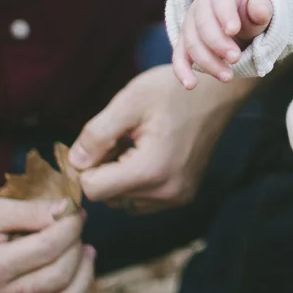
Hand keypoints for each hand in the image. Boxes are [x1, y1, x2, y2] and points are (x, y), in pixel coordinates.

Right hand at [0, 196, 91, 292]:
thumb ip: (29, 210)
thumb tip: (66, 210)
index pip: (48, 247)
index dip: (71, 227)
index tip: (76, 212)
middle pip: (60, 276)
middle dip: (77, 247)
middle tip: (77, 229)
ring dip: (83, 276)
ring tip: (86, 252)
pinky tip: (75, 276)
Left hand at [67, 64, 246, 214]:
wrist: (218, 92)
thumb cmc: (172, 90)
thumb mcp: (129, 102)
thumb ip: (96, 135)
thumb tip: (74, 162)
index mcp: (151, 171)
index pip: (93, 189)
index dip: (89, 163)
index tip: (103, 140)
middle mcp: (166, 192)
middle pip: (107, 197)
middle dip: (106, 169)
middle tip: (124, 137)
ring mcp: (177, 196)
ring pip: (123, 201)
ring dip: (121, 177)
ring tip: (138, 144)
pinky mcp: (183, 195)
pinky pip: (142, 200)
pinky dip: (137, 181)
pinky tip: (150, 153)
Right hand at [172, 0, 271, 86]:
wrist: (232, 8)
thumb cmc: (248, 7)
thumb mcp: (259, 4)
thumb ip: (261, 9)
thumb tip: (260, 14)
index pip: (221, 2)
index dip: (226, 16)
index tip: (233, 30)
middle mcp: (200, 6)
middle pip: (204, 26)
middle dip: (219, 45)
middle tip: (236, 58)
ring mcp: (189, 25)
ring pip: (192, 44)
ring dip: (209, 62)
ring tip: (228, 76)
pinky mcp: (184, 43)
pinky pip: (178, 57)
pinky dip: (182, 71)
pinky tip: (190, 85)